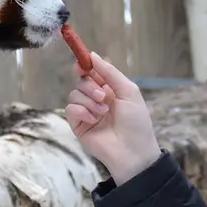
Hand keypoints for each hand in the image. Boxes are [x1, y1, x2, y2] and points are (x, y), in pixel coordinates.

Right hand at [64, 52, 160, 184]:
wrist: (133, 152)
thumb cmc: (136, 122)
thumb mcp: (128, 91)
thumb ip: (110, 72)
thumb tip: (92, 55)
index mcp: (110, 90)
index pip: (92, 72)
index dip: (85, 66)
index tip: (82, 65)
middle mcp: (96, 99)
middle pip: (81, 81)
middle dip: (90, 85)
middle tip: (103, 96)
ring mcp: (86, 112)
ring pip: (74, 94)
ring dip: (89, 100)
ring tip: (103, 112)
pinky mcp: (78, 125)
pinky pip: (70, 109)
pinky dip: (81, 111)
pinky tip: (93, 120)